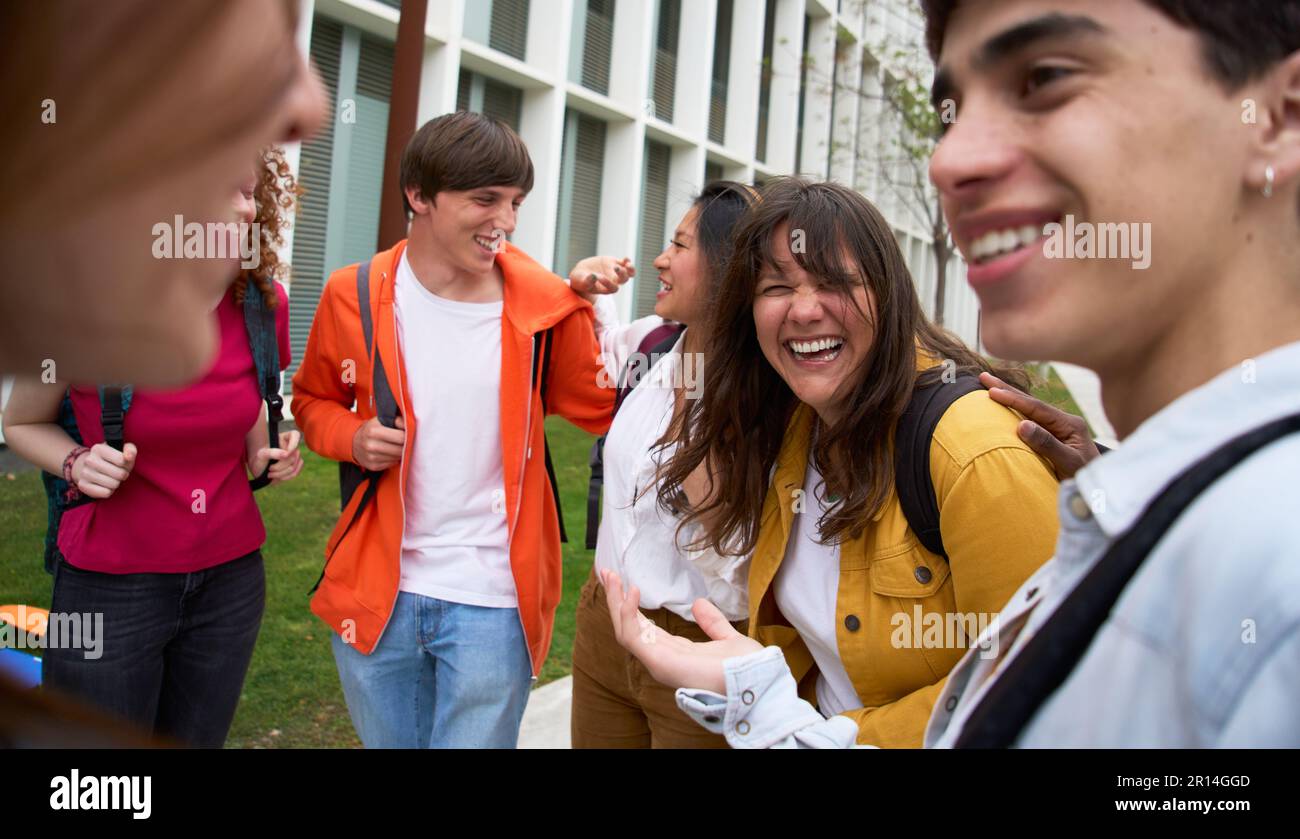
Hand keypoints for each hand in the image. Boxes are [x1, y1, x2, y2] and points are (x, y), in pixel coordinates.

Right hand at [72, 442, 136, 498]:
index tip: (122, 463)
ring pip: (113, 484)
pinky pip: (106, 493)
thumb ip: (130, 450)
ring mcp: (85, 473)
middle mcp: (89, 460)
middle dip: (123, 474)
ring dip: (116, 483)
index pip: (122, 460)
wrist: (89, 467)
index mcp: (98, 448)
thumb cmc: (111, 459)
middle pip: (120, 474)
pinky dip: (109, 491)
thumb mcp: (122, 451)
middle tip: (118, 472)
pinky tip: (104, 485)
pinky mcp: (83, 485)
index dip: (126, 464)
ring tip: (111, 478)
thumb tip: (128, 457)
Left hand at [249, 429, 303, 483]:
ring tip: (270, 474)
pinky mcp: (295, 466)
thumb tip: (286, 454)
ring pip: (293, 466)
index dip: (294, 443)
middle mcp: (291, 447)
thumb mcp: (261, 454)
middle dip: (280, 466)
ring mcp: (295, 457)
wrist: (259, 470)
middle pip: (293, 456)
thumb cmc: (259, 459)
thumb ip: (272, 452)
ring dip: (281, 473)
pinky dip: (286, 477)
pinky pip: (295, 472)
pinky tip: (278, 477)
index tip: (287, 453)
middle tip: (269, 468)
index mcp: (283, 438)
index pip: (295, 435)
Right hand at [352, 414, 404, 470]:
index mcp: (373, 431)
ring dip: (400, 453)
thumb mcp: (381, 420)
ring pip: (397, 458)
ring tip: (395, 446)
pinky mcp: (373, 466)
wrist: (354, 442)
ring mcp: (372, 458)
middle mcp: (371, 446)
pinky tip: (389, 453)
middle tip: (404, 441)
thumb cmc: (371, 429)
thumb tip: (410, 426)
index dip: (408, 436)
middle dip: (405, 445)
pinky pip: (392, 463)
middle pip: (400, 450)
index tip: (408, 434)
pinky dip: (393, 459)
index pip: (401, 437)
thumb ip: (397, 421)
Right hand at [568, 256, 633, 300]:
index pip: (612, 288)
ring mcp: (615, 272)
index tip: (598, 276)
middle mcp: (614, 281)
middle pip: (623, 280)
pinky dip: (627, 261)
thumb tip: (594, 277)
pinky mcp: (614, 263)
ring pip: (628, 273)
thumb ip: (588, 281)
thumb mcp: (582, 282)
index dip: (607, 283)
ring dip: (630, 269)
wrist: (582, 274)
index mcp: (607, 289)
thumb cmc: (581, 281)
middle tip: (616, 268)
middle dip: (622, 274)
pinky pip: (624, 263)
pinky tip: (626, 258)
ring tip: (628, 265)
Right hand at [601, 568, 760, 693]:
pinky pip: (632, 637)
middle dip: (615, 600)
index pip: (643, 628)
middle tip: (606, 573)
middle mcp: (662, 658)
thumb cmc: (746, 669)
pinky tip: (631, 592)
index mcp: (675, 653)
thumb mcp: (727, 638)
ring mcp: (658, 662)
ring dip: (615, 602)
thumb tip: (697, 604)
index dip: (631, 606)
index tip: (624, 583)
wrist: (757, 680)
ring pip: (624, 630)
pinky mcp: (659, 662)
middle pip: (628, 626)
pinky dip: (627, 613)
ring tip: (611, 576)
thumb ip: (712, 623)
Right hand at [980, 371, 1100, 479]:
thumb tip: (1022, 425)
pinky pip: (1031, 420)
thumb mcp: (1068, 463)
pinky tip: (1005, 407)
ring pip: (1030, 410)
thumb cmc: (1085, 479)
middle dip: (1007, 389)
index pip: (1037, 408)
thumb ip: (1047, 444)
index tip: (992, 392)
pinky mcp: (1054, 436)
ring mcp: (1059, 428)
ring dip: (1010, 397)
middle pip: (1032, 402)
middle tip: (984, 377)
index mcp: (1070, 424)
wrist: (1099, 492)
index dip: (1013, 399)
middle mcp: (1064, 422)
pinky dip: (1015, 411)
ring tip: (990, 387)